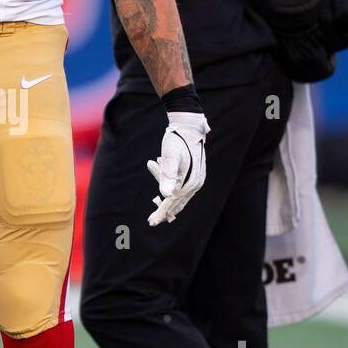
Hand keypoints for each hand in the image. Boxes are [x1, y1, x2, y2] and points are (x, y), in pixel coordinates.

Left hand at [147, 111, 209, 225]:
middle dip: (164, 210)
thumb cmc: (177, 139)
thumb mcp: (169, 155)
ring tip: (153, 187)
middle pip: (178, 202)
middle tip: (152, 220)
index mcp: (190, 182)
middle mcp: (195, 183)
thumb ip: (167, 174)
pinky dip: (169, 184)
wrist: (188, 125)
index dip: (161, 213)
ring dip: (165, 194)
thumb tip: (166, 195)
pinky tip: (156, 168)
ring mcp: (196, 179)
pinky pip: (181, 186)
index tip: (151, 222)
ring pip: (179, 194)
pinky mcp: (194, 174)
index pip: (173, 202)